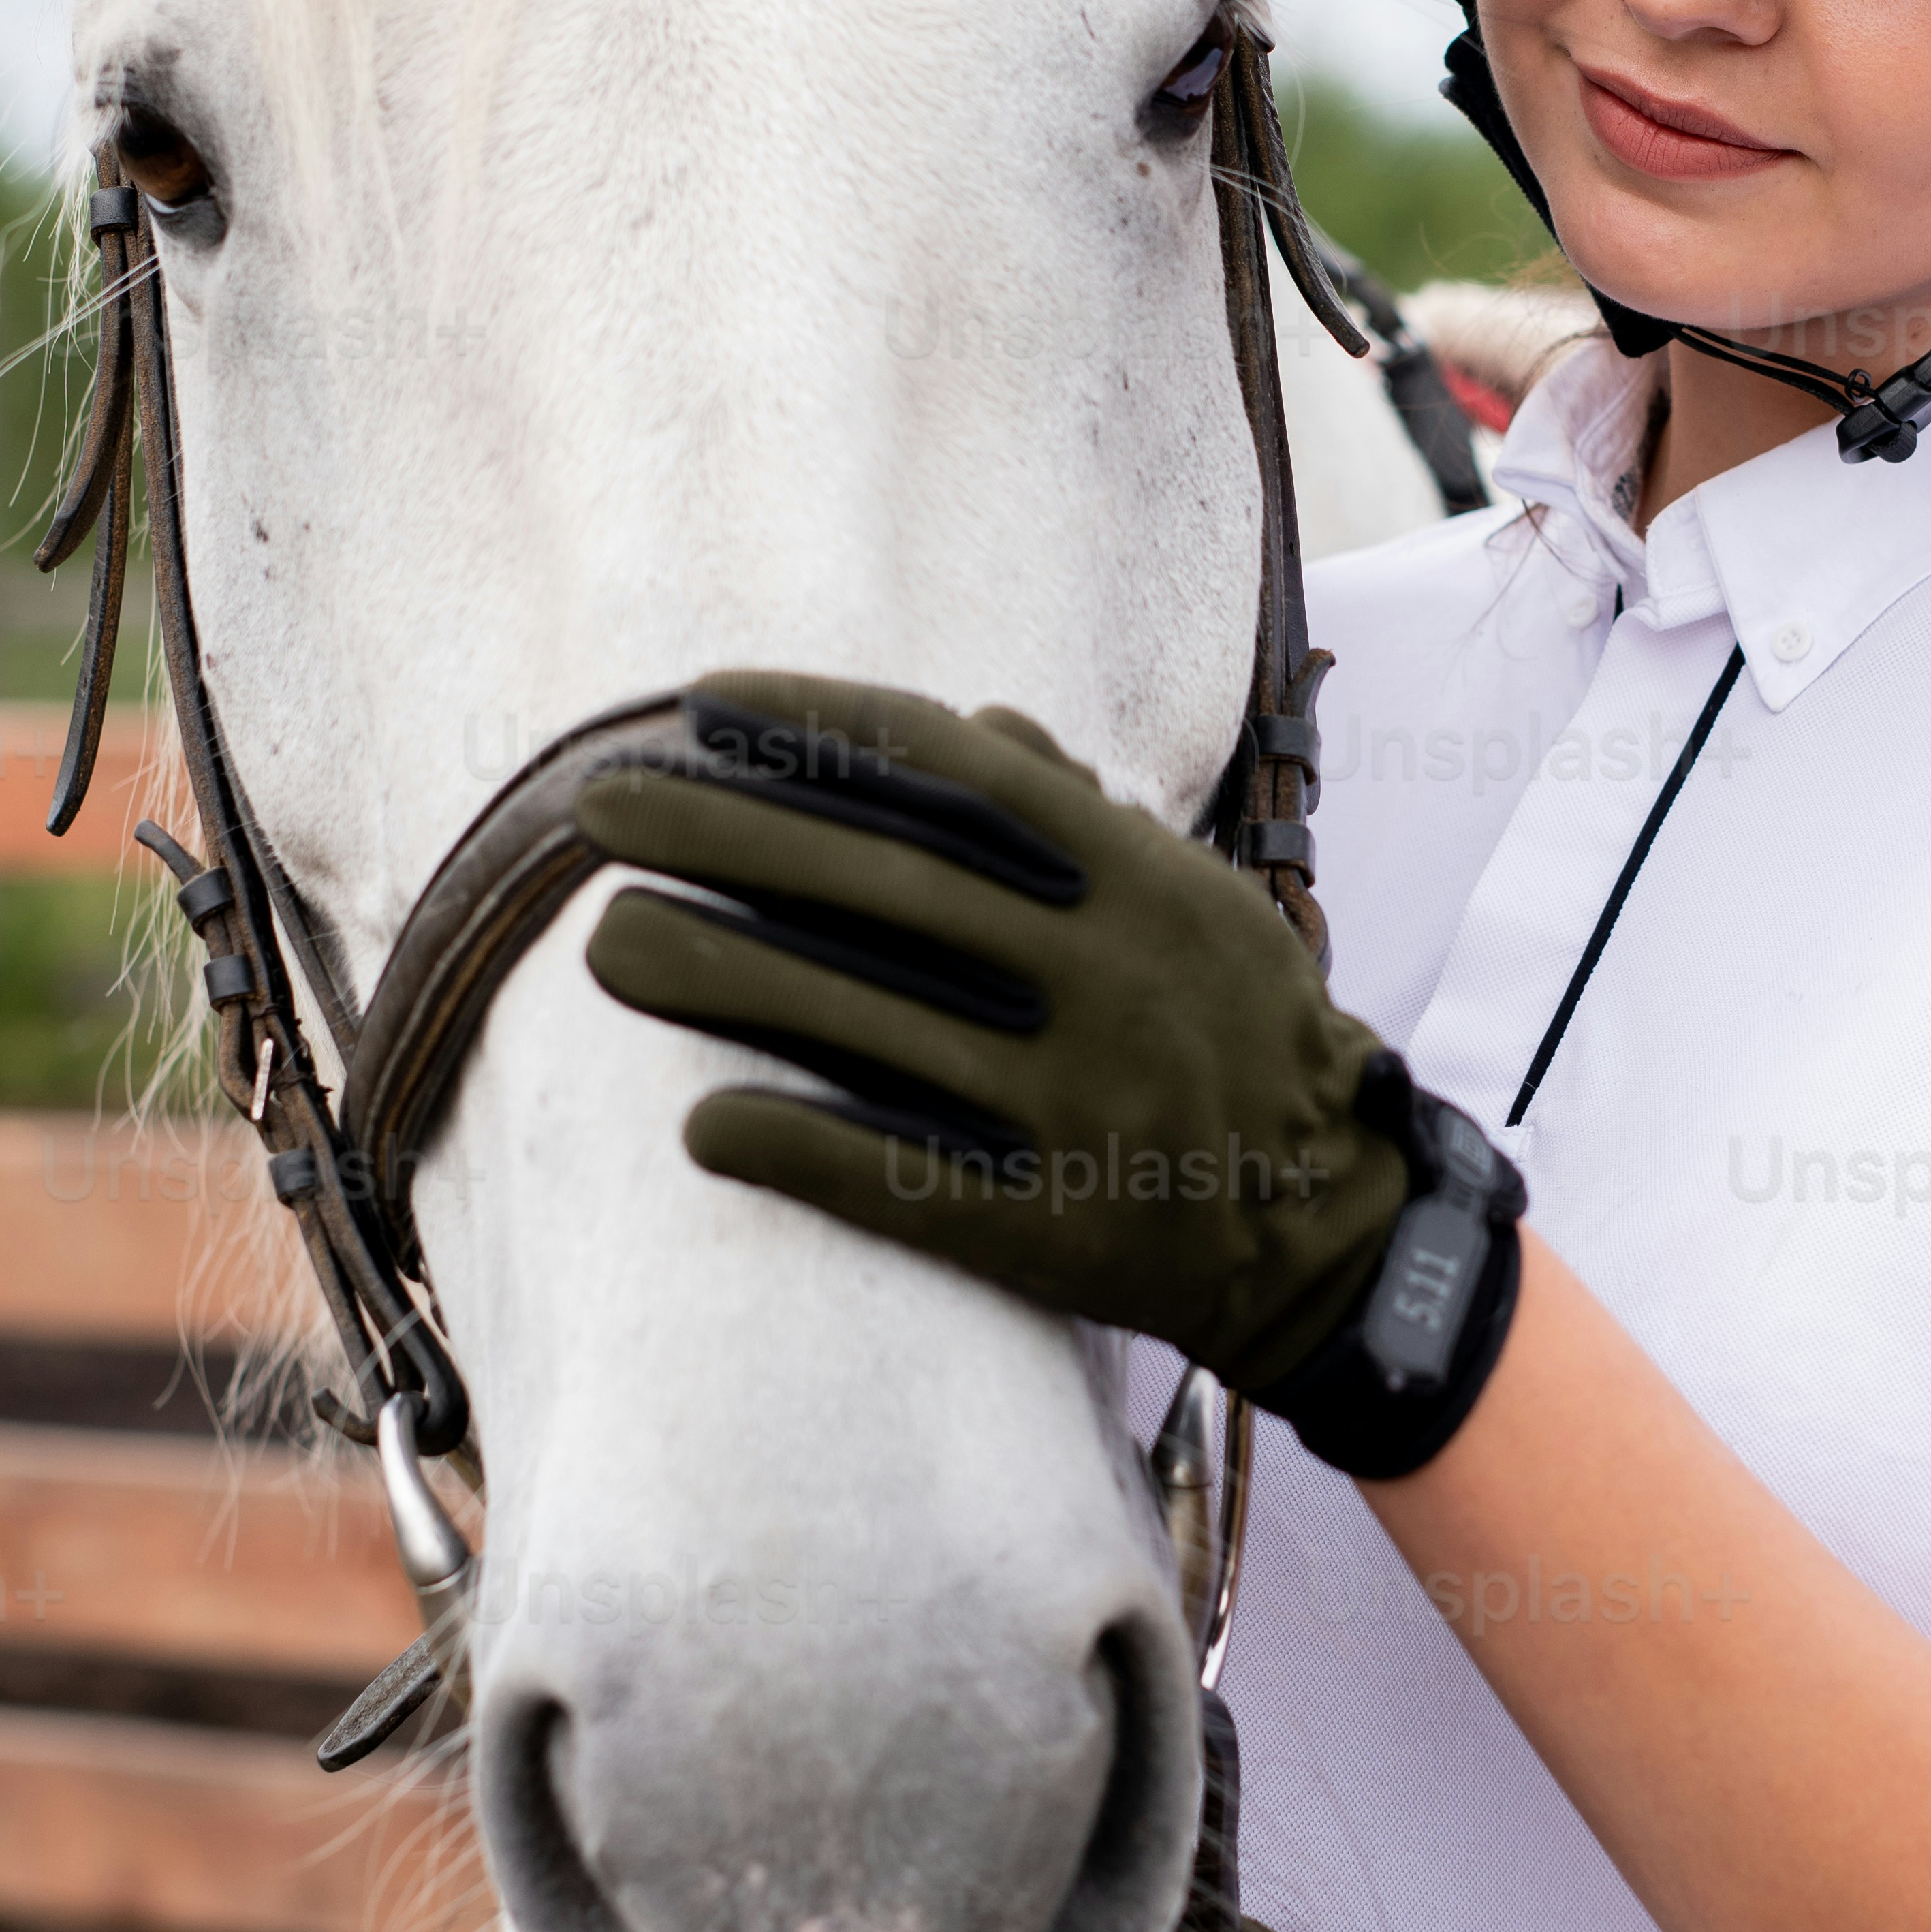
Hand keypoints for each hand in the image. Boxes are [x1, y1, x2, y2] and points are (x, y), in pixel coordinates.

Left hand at [577, 677, 1523, 1471]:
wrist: (1329, 1225)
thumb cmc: (1237, 1035)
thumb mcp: (1195, 902)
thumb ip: (1084, 817)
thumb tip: (977, 728)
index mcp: (1146, 884)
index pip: (962, 775)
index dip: (824, 731)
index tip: (703, 703)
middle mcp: (1112, 983)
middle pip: (892, 888)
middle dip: (732, 835)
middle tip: (601, 805)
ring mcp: (1080, 1107)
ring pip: (877, 1028)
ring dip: (730, 981)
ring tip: (610, 945)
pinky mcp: (1054, 1228)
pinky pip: (904, 1182)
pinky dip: (802, 1149)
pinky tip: (700, 1126)